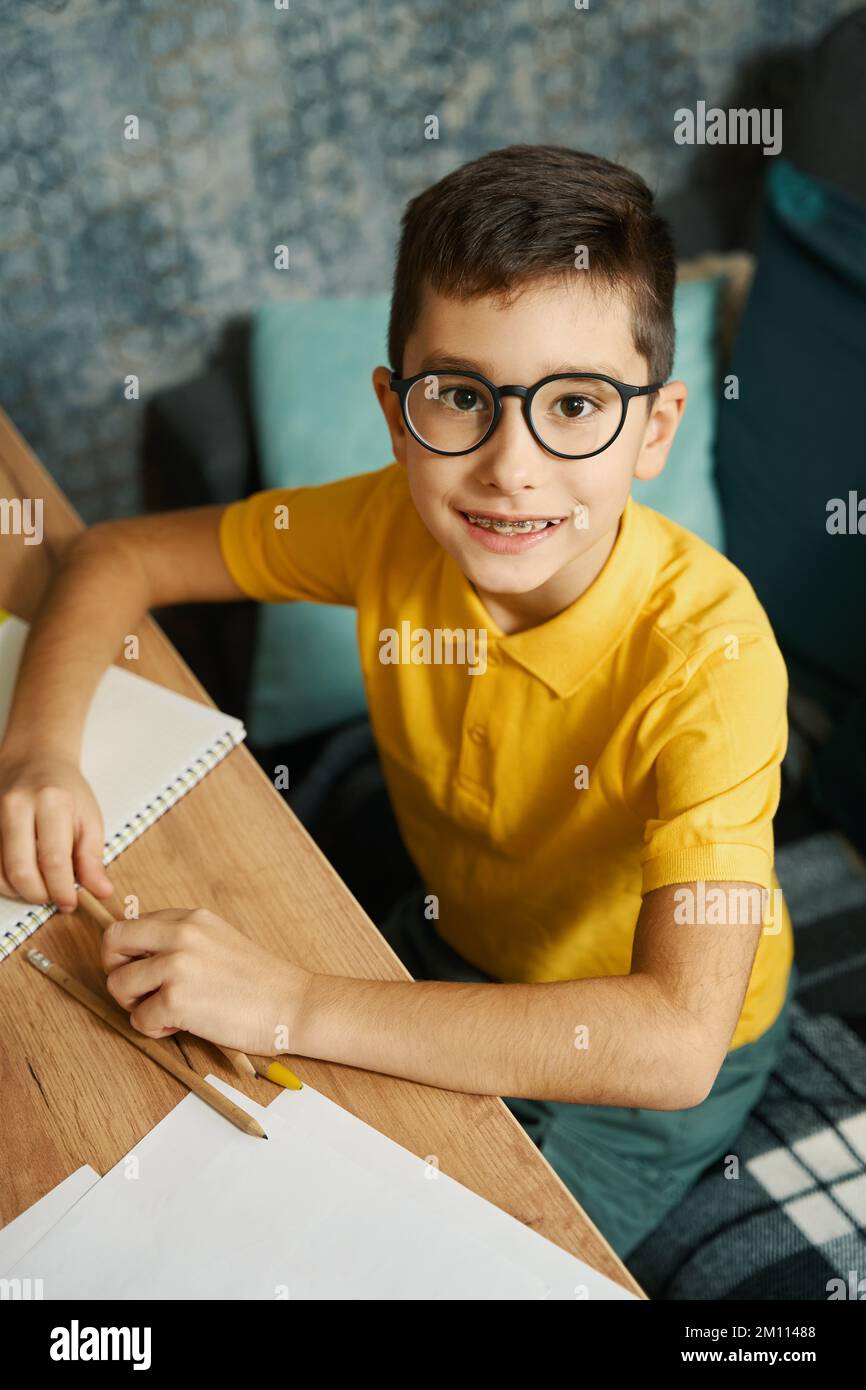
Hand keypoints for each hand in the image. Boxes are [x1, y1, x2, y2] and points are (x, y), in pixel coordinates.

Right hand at [0, 752, 112, 910]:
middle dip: (38, 895)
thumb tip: (101, 892)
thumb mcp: (89, 818)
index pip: (53, 860)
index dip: (61, 890)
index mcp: (52, 802)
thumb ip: (92, 857)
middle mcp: (17, 806)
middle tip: (53, 898)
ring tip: (39, 888)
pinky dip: (3, 881)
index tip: (69, 903)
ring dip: (19, 891)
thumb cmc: (67, 792)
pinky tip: (20, 879)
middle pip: (20, 869)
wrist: (35, 760)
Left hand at [102, 907, 311, 1055]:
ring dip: (135, 1005)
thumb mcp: (217, 941)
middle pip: (112, 942)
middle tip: (140, 992)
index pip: (130, 925)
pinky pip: (139, 1019)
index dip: (128, 954)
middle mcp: (181, 933)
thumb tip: (139, 956)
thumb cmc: (259, 982)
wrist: (292, 1004)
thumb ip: (181, 940)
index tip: (145, 972)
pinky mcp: (176, 999)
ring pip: (118, 984)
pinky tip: (182, 1026)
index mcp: (190, 917)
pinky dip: (155, 1029)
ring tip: (166, 1013)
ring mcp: (177, 965)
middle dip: (117, 971)